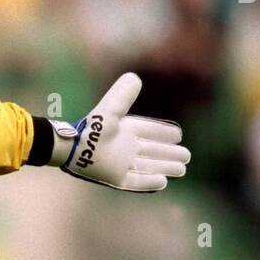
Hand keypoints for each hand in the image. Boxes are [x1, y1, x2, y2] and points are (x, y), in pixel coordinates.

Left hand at [47, 73, 190, 191]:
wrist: (73, 148)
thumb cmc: (91, 128)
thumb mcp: (111, 111)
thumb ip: (123, 95)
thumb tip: (134, 76)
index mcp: (124, 131)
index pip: (148, 132)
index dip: (163, 133)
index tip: (179, 135)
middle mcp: (124, 148)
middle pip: (152, 151)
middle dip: (169, 153)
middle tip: (186, 156)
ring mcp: (120, 164)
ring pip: (147, 166)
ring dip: (164, 167)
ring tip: (181, 169)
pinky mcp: (114, 179)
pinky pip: (135, 182)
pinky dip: (149, 182)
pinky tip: (163, 182)